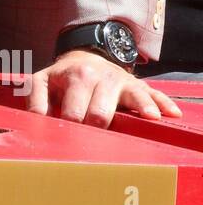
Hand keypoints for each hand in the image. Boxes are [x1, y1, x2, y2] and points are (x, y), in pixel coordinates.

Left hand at [27, 50, 182, 128]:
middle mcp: (100, 77)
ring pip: (132, 98)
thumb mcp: (43, 82)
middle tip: (98, 146)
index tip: (71, 143)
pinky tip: (168, 114)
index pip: (74, 112)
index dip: (72, 129)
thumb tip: (37, 120)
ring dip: (140, 108)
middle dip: (99, 127)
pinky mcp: (137, 85)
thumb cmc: (63, 78)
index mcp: (76, 78)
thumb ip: (36, 100)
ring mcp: (120, 80)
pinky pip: (152, 93)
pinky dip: (160, 103)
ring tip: (149, 118)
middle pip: (101, 112)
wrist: (85, 57)